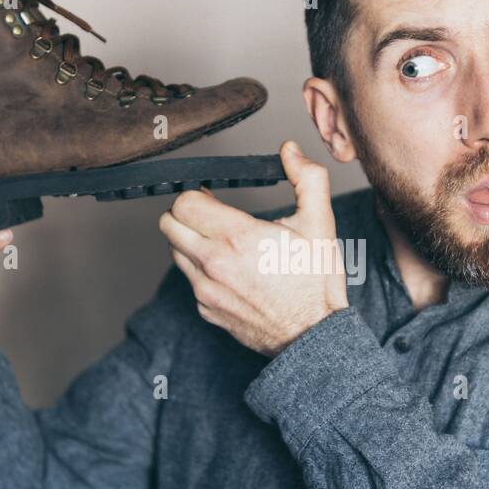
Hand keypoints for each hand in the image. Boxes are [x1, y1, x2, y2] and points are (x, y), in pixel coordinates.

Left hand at [158, 140, 348, 355]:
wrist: (313, 337)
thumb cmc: (316, 283)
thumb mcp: (320, 225)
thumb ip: (308, 179)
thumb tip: (290, 151)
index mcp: (237, 237)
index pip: (184, 203)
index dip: (197, 194)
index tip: (211, 197)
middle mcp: (214, 264)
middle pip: (168, 225)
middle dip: (185, 215)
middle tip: (210, 216)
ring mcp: (206, 290)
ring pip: (175, 252)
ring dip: (190, 242)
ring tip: (221, 243)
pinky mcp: (206, 310)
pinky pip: (190, 280)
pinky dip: (201, 271)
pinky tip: (229, 271)